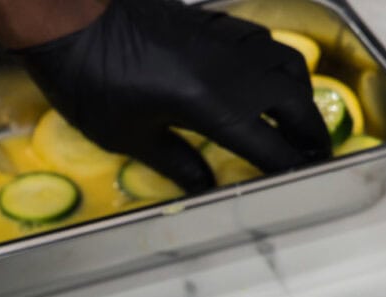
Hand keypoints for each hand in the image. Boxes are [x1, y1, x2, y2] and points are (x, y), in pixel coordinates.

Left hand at [17, 0, 330, 192]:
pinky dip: (275, 59)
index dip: (288, 162)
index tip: (302, 177)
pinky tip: (266, 72)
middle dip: (308, 128)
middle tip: (313, 150)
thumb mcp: (128, 136)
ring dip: (298, 91)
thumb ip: (175, 161)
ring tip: (297, 115)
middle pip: (290, 97)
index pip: (266, 141)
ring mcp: (222, 39)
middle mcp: (228, 68)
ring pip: (283, 60)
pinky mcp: (209, 21)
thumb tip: (205, 186)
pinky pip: (260, 39)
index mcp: (209, 105)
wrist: (71, 21)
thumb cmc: (89, 83)